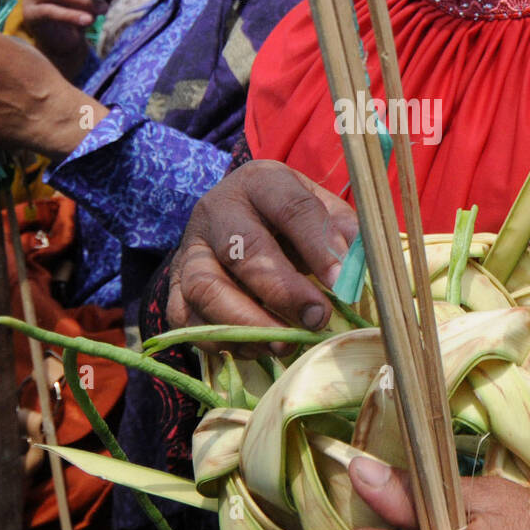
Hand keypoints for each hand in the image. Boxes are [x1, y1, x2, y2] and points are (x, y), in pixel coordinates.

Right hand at [165, 160, 358, 340]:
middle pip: (242, 249)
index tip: (341, 283)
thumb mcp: (319, 206)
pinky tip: (257, 348)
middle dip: (282, 290)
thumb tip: (355, 266)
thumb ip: (340, 230)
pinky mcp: (175, 285)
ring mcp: (191, 248)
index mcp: (259, 182)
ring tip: (285, 343)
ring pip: (204, 287)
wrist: (235, 218)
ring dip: (246, 322)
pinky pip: (186, 317)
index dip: (318, 246)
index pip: (290, 208)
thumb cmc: (287, 217)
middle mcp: (217, 210)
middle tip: (317, 319)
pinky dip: (221, 340)